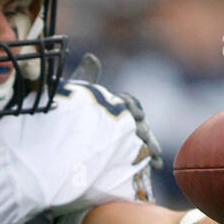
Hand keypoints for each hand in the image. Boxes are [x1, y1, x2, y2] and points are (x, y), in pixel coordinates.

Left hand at [71, 52, 162, 169]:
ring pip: (143, 140)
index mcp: (114, 103)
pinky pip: (140, 154)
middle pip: (138, 124)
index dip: (132, 108)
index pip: (127, 103)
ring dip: (151, 148)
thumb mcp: (79, 95)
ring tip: (156, 159)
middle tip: (146, 139)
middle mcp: (123, 119)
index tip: (136, 116)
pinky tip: (156, 166)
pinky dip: (149, 160)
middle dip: (144, 132)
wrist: (66, 139)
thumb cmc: (74, 111)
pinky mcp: (126, 152)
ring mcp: (126, 136)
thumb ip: (86, 77)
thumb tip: (91, 57)